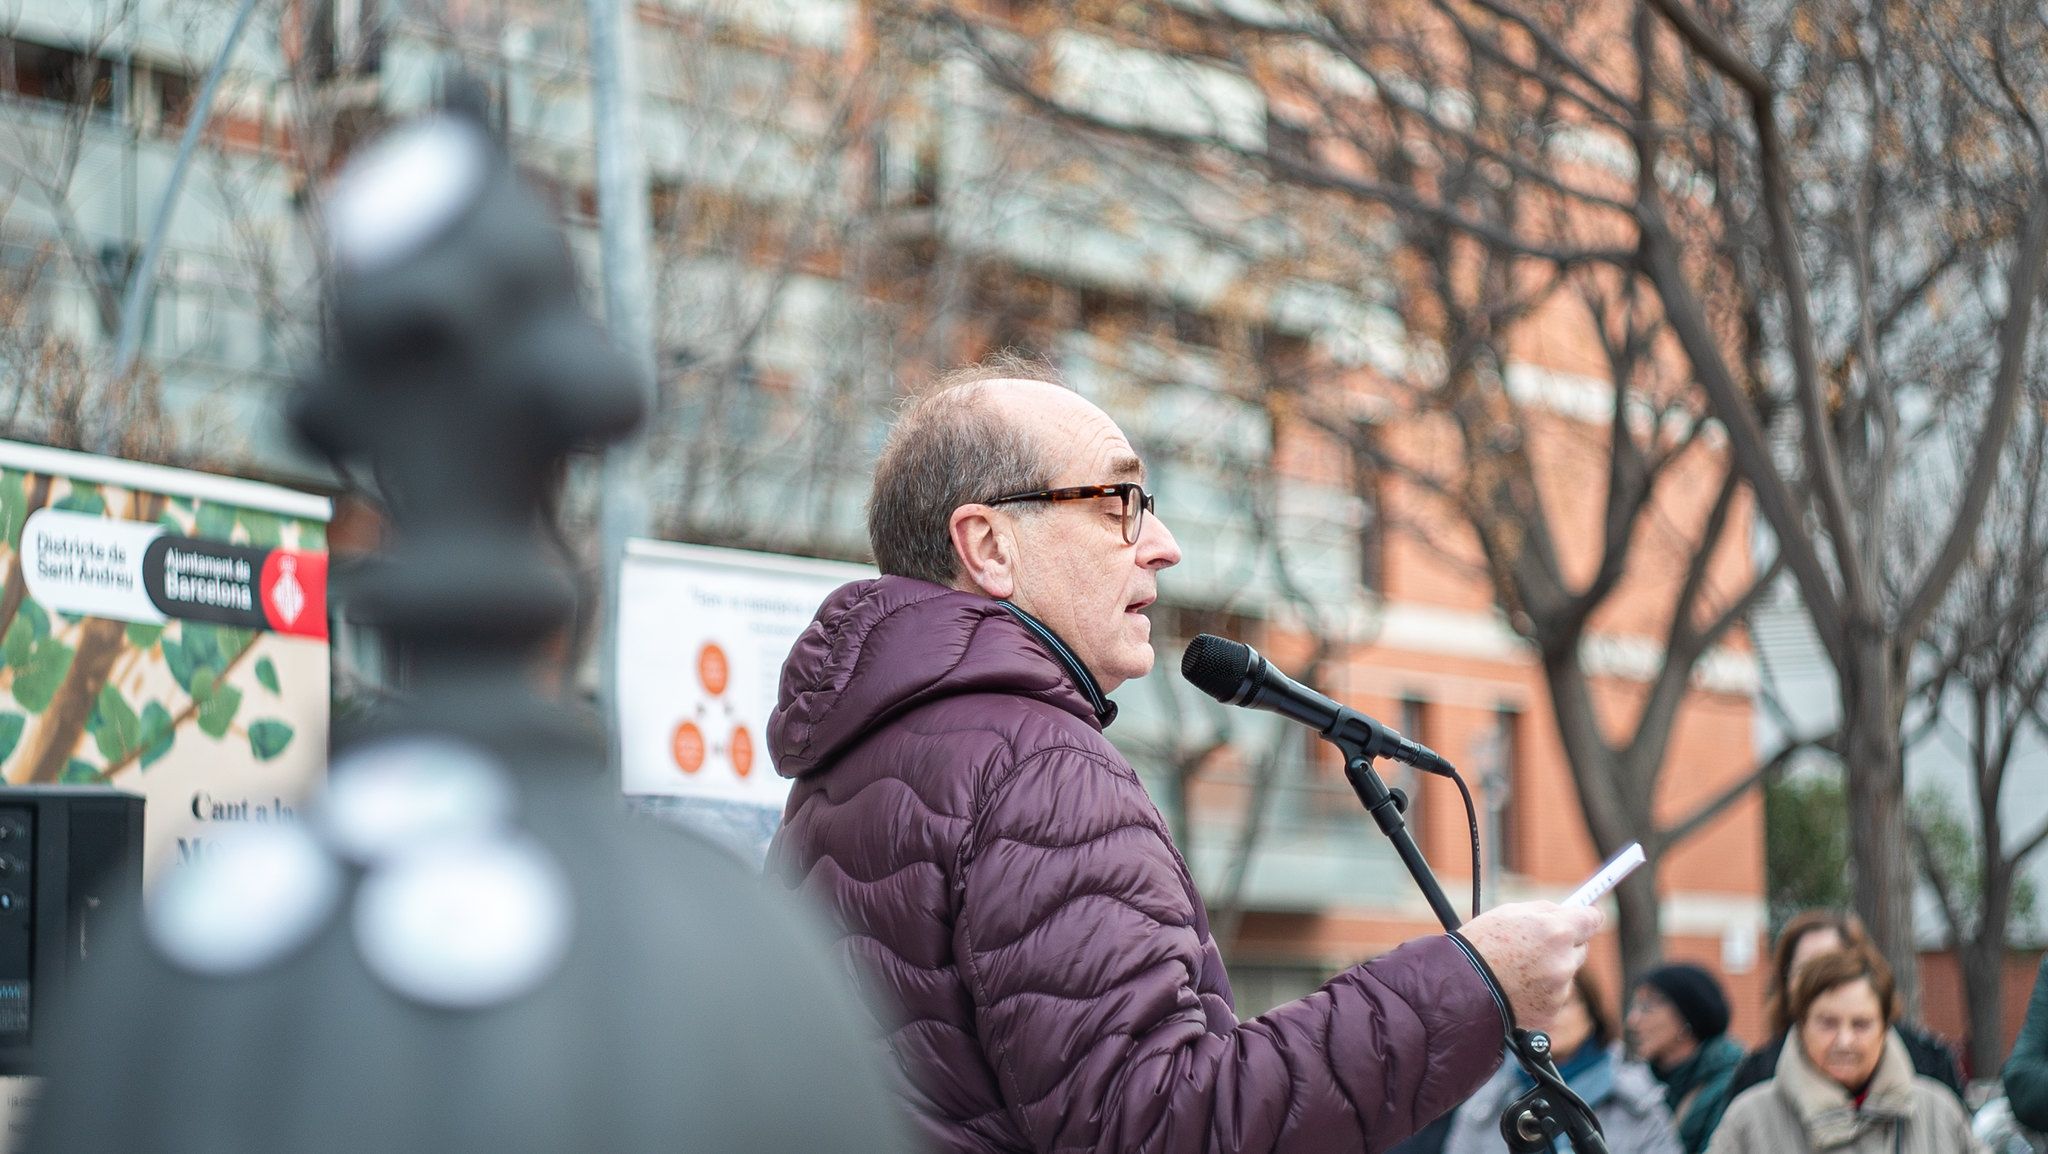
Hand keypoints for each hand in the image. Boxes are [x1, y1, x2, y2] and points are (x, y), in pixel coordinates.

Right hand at [1458, 901, 1602, 1032]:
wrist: (1459, 989)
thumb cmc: (1479, 946)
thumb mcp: (1509, 913)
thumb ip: (1545, 912)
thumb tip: (1569, 912)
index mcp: (1556, 931)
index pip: (1592, 919)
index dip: (1585, 918)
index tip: (1585, 917)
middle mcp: (1563, 961)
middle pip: (1580, 948)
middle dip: (1564, 946)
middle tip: (1534, 947)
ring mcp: (1560, 990)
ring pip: (1566, 974)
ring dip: (1551, 971)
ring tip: (1517, 971)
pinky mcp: (1552, 1012)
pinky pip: (1555, 997)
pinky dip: (1542, 994)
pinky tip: (1518, 989)